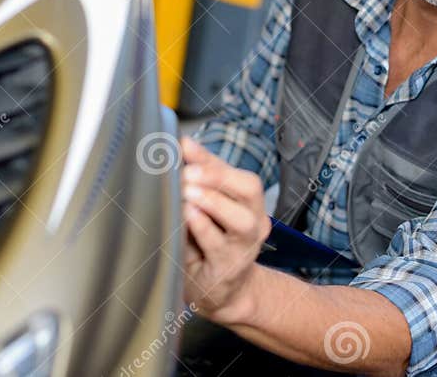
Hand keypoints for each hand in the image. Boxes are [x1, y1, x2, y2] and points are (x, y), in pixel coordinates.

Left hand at [180, 137, 270, 324]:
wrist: (221, 292)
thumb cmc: (209, 244)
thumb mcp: (206, 208)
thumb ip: (198, 179)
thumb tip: (181, 145)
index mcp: (249, 203)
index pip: (236, 173)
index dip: (211, 159)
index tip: (184, 146)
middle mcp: (254, 222)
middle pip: (250, 190)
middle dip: (217, 177)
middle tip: (187, 171)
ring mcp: (245, 248)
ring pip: (240, 220)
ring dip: (213, 201)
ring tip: (187, 191)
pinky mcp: (229, 268)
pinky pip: (219, 246)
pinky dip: (204, 228)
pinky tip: (188, 216)